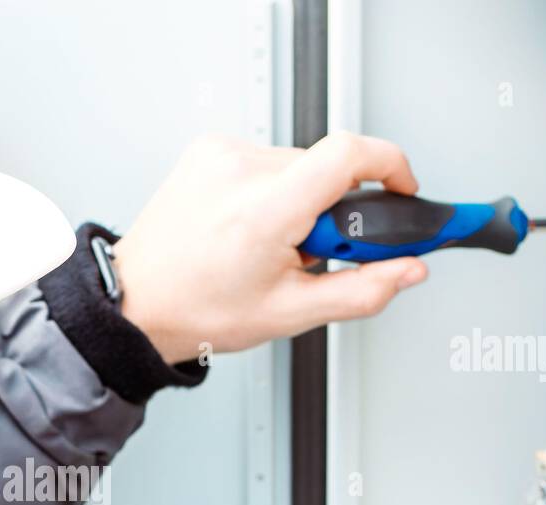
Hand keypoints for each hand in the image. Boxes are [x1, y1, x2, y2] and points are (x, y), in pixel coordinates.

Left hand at [112, 131, 428, 364]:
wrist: (137, 303)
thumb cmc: (196, 311)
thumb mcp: (289, 313)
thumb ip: (362, 290)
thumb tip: (407, 269)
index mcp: (264, 210)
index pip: (350, 154)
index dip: (391, 167)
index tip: (404, 189)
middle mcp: (240, 170)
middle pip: (326, 168)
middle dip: (334, 211)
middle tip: (311, 254)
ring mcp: (219, 155)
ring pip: (296, 164)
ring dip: (301, 200)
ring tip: (270, 245)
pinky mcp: (206, 150)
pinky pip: (264, 160)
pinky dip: (270, 189)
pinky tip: (248, 225)